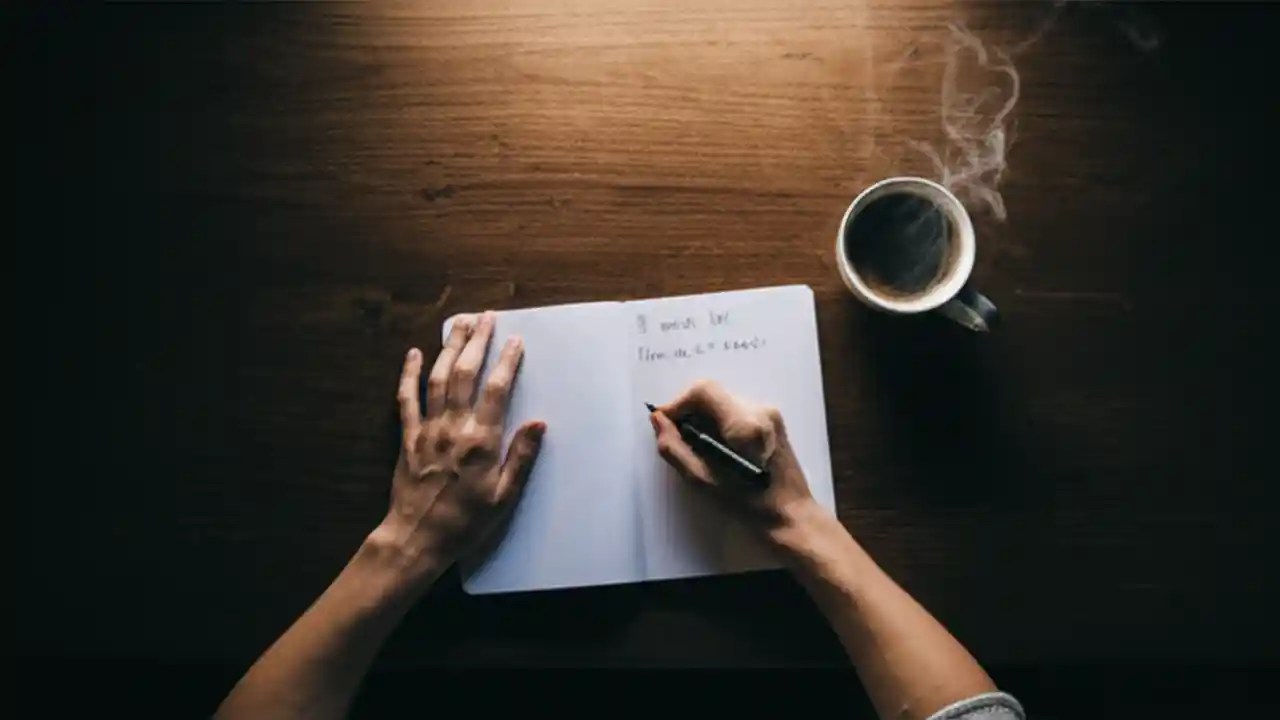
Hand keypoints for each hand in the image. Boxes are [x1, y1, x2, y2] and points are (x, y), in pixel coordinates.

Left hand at [374, 311, 545, 577]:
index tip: (516, 340)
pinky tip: (415, 354)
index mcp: (481, 441)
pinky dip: (410, 374)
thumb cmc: (466, 523)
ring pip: (438, 378)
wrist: (418, 538)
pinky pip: (406, 399)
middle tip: (487, 318)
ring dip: (449, 348)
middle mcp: (453, 428)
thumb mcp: (504, 497)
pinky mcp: (407, 437)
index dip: (507, 362)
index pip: (497, 390)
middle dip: (477, 342)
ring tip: (460, 324)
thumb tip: (539, 422)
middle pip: (465, 373)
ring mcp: (427, 430)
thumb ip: (521, 457)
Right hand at [649, 380, 816, 537]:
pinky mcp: (774, 420)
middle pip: (712, 395)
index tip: (665, 423)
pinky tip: (719, 449)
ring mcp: (770, 413)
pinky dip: (719, 423)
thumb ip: (675, 448)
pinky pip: (736, 410)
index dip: (678, 403)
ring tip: (699, 448)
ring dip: (704, 418)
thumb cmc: (749, 507)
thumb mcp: (703, 481)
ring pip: (723, 402)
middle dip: (689, 412)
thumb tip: (658, 420)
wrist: (792, 516)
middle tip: (679, 439)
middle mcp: (760, 410)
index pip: (703, 391)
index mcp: (745, 424)